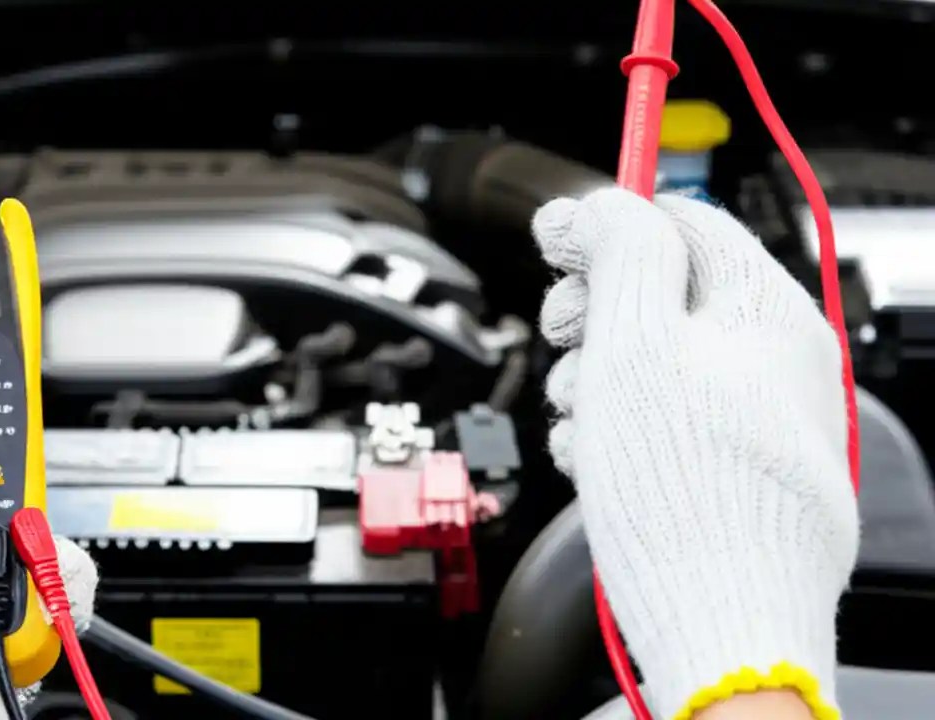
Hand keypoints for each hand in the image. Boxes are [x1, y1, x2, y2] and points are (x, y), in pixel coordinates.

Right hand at [534, 190, 858, 718]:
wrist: (721, 619)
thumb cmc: (685, 490)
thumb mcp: (634, 340)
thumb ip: (619, 253)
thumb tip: (602, 205)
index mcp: (765, 310)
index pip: (682, 223)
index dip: (607, 225)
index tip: (551, 243)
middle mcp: (774, 359)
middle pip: (662, 294)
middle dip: (594, 314)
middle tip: (563, 341)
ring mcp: (757, 418)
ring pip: (653, 362)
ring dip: (596, 379)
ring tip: (580, 420)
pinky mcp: (735, 468)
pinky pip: (665, 422)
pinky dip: (618, 430)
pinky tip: (595, 459)